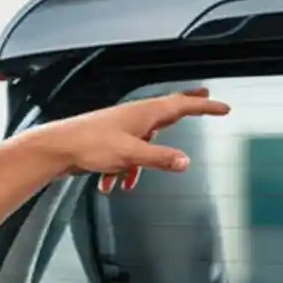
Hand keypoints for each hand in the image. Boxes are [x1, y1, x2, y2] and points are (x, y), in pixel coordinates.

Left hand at [26, 89, 230, 193]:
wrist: (58, 148)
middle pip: (168, 110)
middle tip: (204, 97)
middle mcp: (135, 116)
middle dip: (187, 107)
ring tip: (133, 178)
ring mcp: (122, 127)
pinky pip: (127, 155)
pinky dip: (124, 170)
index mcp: (145, 113)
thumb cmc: (90, 145)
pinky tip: (113, 185)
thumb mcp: (131, 155)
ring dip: (143, 161)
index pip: (183, 106)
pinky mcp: (110, 140)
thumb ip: (160, 158)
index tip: (223, 108)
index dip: (205, 107)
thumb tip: (185, 161)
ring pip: (145, 140)